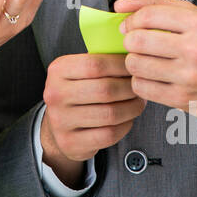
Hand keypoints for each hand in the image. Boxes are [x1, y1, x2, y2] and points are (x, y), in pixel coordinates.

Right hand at [40, 53, 145, 187]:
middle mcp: (55, 94)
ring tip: (138, 102)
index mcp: (58, 70)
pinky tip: (127, 119)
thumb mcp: (79, 71)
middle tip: (141, 87)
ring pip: (110, 114)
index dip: (121, 66)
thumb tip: (135, 54)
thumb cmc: (77, 92)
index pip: (96, 64)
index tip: (135, 67)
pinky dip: (125, 126)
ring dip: (131, 108)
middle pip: (105, 90)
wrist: (57, 126)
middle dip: (130, 88)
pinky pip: (108, 134)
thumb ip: (101, 61)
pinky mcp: (70, 142)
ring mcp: (61, 120)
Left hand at [114, 0, 196, 116]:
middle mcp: (196, 50)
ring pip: (135, 65)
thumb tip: (119, 5)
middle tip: (136, 44)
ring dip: (133, 61)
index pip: (148, 16)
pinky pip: (141, 87)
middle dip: (129, 41)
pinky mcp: (182, 99)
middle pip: (137, 41)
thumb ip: (157, 4)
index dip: (131, 20)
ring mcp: (189, 77)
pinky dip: (139, 81)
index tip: (130, 25)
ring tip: (144, 60)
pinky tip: (151, 76)